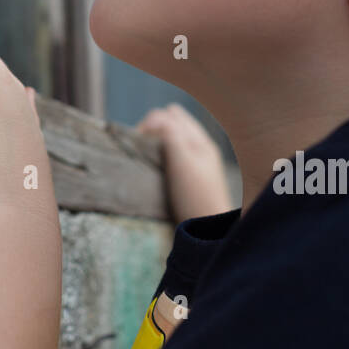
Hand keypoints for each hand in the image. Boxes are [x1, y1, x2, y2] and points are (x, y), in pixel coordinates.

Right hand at [135, 103, 232, 223]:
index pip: (169, 115)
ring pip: (170, 141)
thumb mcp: (182, 160)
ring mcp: (196, 165)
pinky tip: (155, 172)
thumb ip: (170, 133)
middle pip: (170, 124)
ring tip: (146, 161)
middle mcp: (200, 148)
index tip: (138, 143)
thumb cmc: (195, 197)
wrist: (210, 234)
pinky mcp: (189, 181)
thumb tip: (154, 117)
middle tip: (141, 151)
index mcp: (200, 140)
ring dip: (156, 145)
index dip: (150, 123)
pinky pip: (171, 158)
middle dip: (152, 131)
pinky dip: (160, 159)